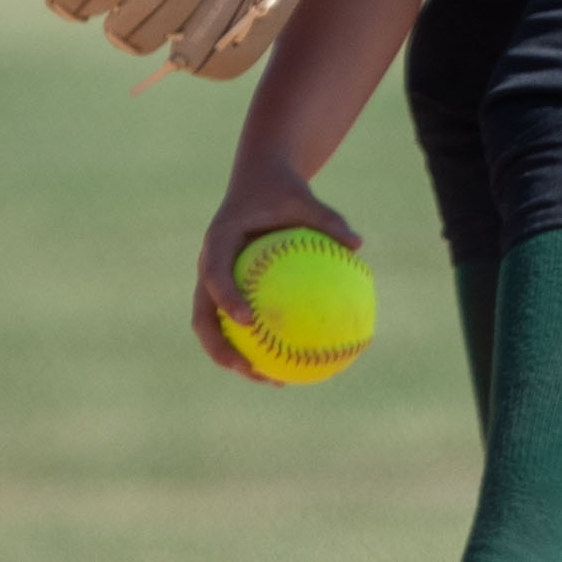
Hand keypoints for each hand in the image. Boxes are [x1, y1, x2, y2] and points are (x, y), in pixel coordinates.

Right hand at [191, 158, 361, 382]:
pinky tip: (290, 364)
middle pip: (202, 315)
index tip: (247, 320)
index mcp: (218, 241)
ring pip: (214, 329)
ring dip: (234, 358)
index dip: (226, 299)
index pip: (215, 274)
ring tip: (272, 380)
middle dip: (219, 346)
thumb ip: (327, 220)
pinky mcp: (227, 292)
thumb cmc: (280, 189)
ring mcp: (214, 283)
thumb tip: (358, 244)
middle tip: (248, 366)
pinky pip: (236, 324)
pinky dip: (256, 346)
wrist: (257, 181)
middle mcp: (209, 266)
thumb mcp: (303, 197)